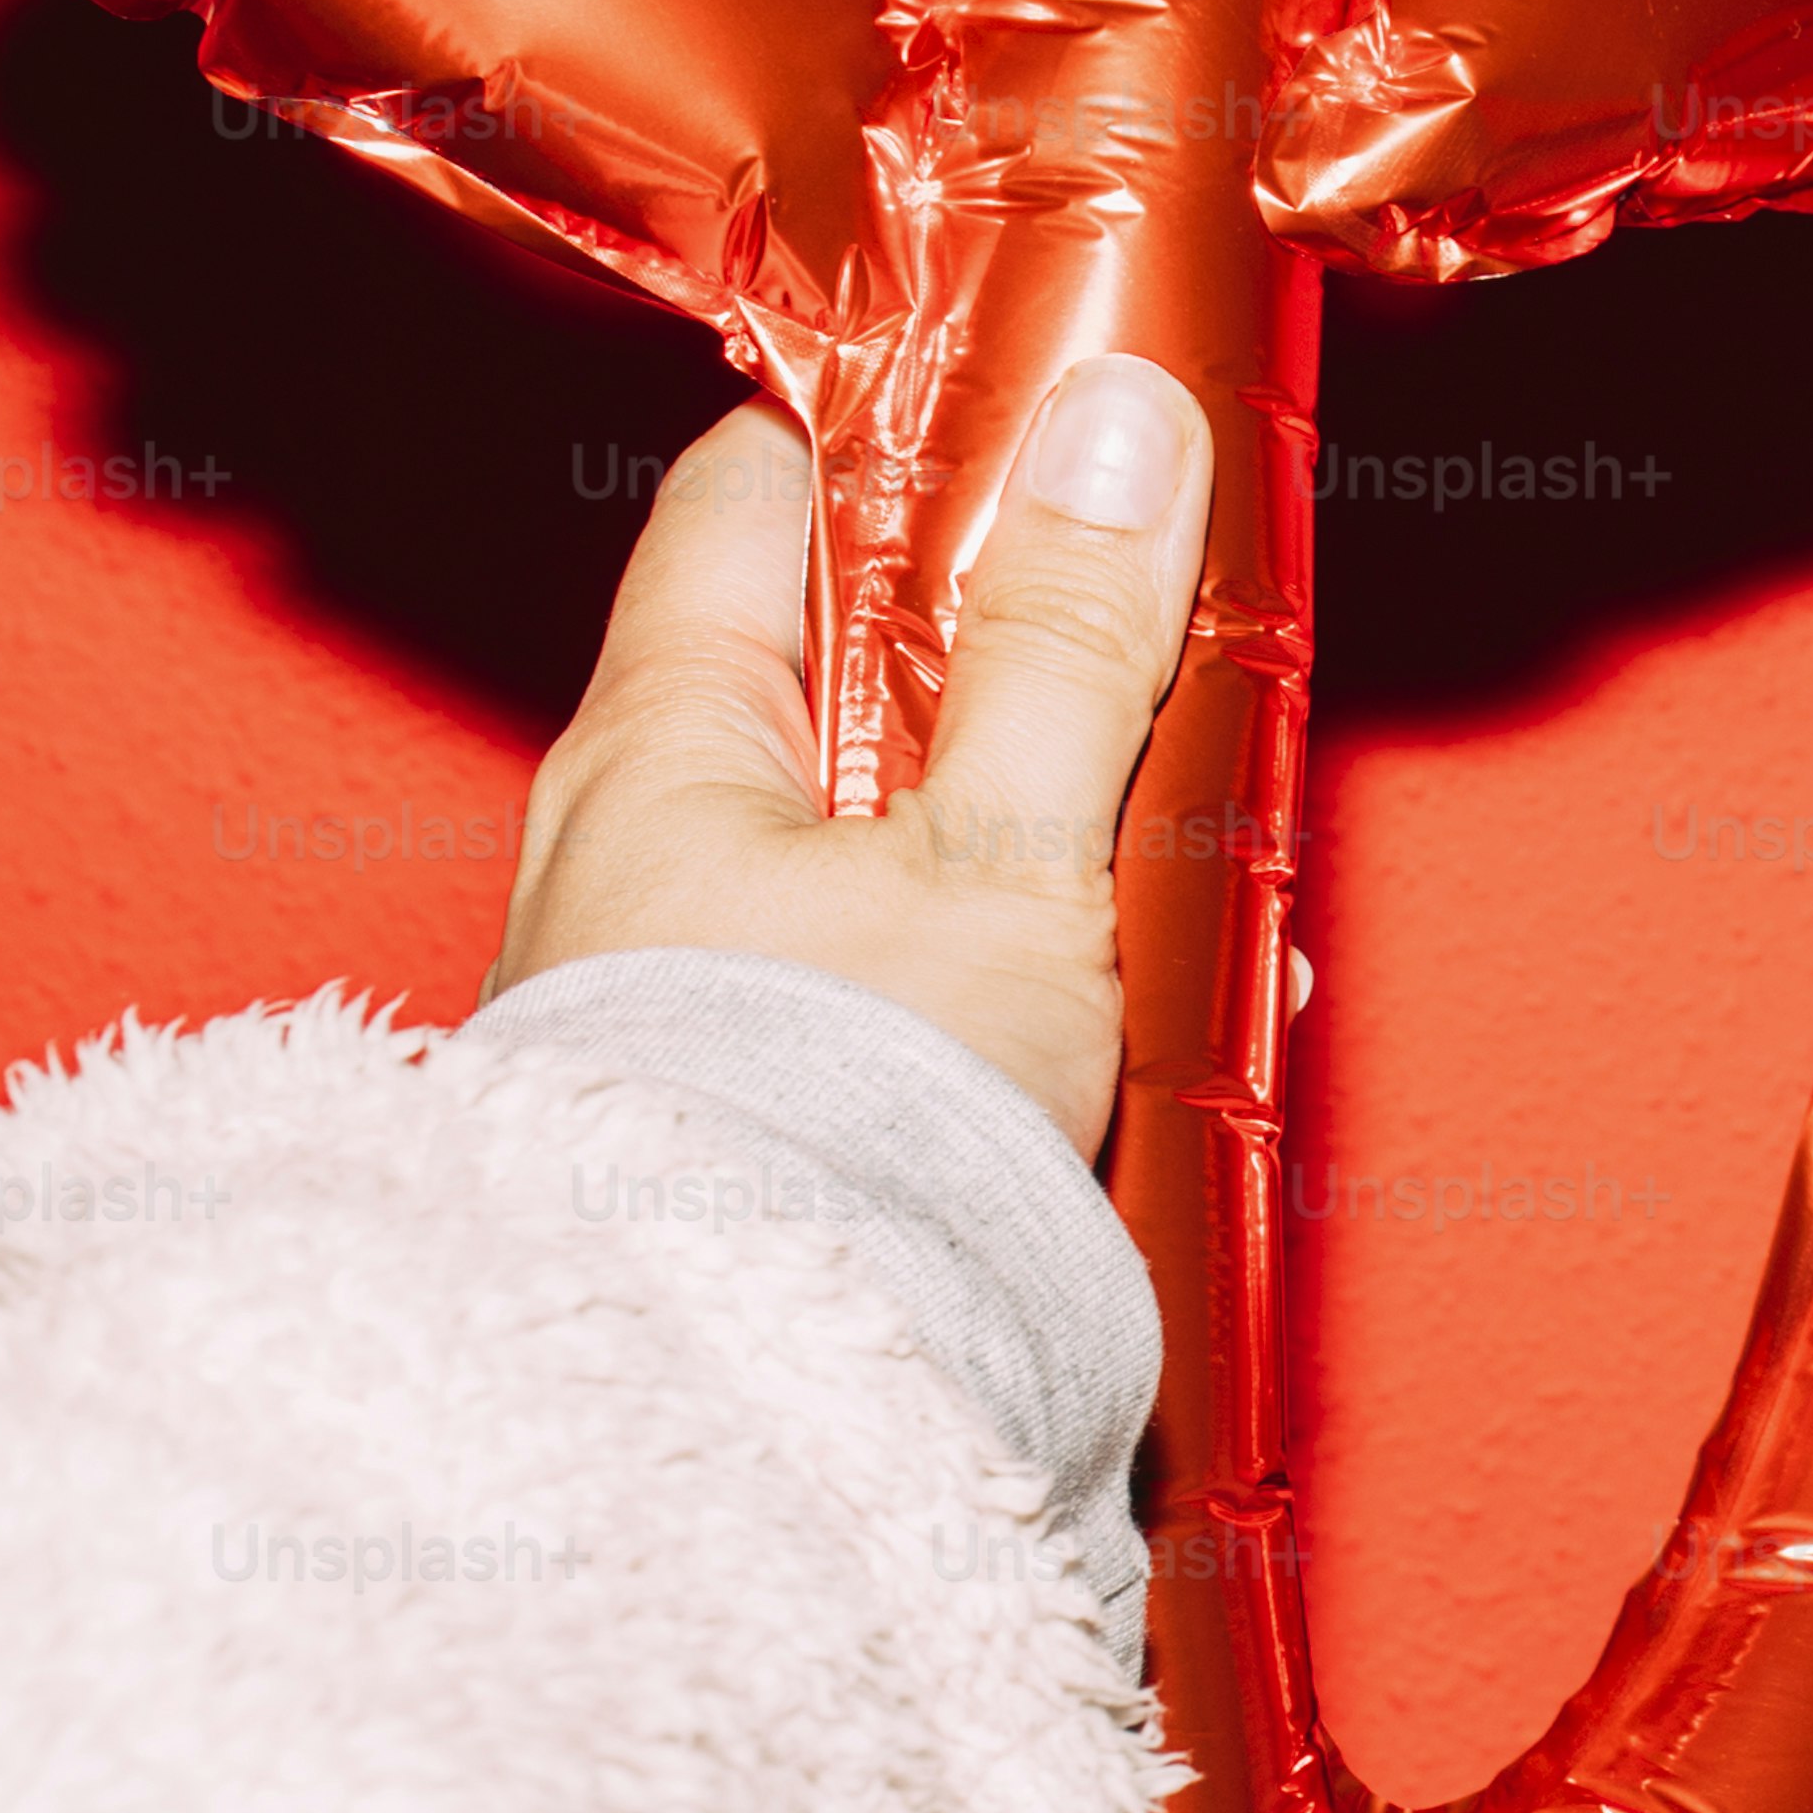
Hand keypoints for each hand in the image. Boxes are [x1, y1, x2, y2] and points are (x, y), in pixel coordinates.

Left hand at [488, 362, 1215, 1153]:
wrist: (750, 1409)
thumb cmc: (839, 1125)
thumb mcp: (1007, 848)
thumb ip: (1071, 641)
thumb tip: (1118, 422)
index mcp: (668, 745)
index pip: (751, 498)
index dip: (883, 431)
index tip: (1014, 403)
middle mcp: (640, 849)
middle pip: (834, 670)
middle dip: (1003, 653)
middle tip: (1147, 638)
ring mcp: (684, 981)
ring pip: (875, 830)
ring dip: (1024, 827)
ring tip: (1171, 859)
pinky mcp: (747, 1101)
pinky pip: (886, 972)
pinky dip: (1002, 962)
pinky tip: (1117, 1012)